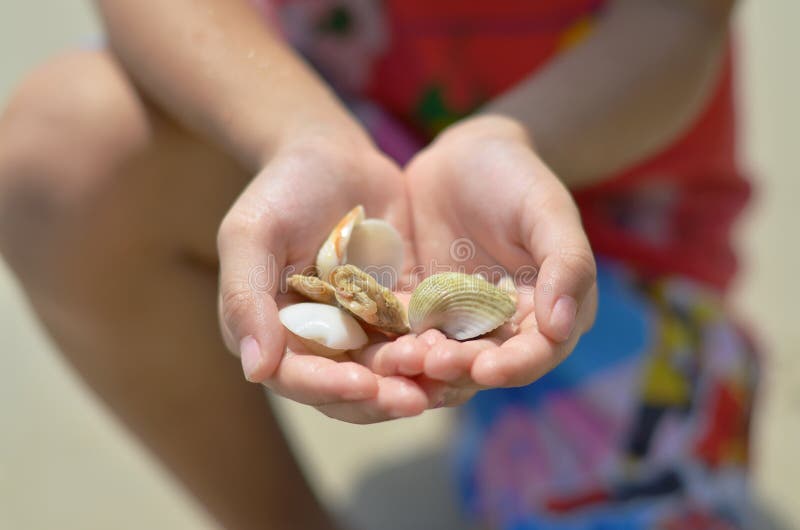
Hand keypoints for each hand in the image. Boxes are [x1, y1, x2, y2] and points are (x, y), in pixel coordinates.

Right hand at [217, 130, 432, 422]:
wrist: (332, 155)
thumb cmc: (281, 191)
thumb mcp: (251, 234)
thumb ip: (244, 296)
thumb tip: (254, 369)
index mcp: (276, 332)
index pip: (297, 377)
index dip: (326, 387)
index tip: (360, 386)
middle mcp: (319, 341)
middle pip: (347, 389)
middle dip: (379, 398)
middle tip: (414, 401)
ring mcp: (361, 329)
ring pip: (388, 373)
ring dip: (414, 383)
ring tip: (443, 381)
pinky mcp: (398, 312)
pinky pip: (418, 341)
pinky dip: (437, 353)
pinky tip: (462, 355)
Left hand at [399, 115, 597, 405]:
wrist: (462, 157)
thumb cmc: (516, 177)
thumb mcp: (547, 210)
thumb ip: (567, 263)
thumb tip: (561, 327)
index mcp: (549, 310)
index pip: (538, 352)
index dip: (516, 366)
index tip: (488, 369)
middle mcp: (506, 326)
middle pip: (487, 364)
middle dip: (461, 370)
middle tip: (434, 365)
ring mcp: (461, 322)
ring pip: (446, 357)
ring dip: (425, 366)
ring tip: (404, 361)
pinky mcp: (422, 312)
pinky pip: (409, 336)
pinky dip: (396, 346)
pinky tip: (381, 348)